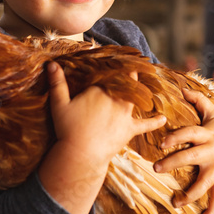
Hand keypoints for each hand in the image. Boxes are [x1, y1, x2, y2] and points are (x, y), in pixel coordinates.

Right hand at [39, 62, 165, 213]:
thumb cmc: (68, 129)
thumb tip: (51, 64)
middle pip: (126, 83)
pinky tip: (163, 119)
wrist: (81, 154)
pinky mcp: (129, 129)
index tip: (121, 59)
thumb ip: (57, 83)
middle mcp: (115, 99)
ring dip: (142, 92)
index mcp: (99, 91)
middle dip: (131, 75)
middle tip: (138, 67)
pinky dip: (154, 122)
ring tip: (148, 86)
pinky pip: (145, 125)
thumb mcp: (59, 104)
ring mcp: (124, 114)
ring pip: (137, 99)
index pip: (110, 75)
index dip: (116, 67)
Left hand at [153, 89, 213, 213]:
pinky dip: (211, 211)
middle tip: (156, 169)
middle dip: (173, 163)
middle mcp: (212, 152)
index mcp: (207, 135)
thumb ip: (198, 101)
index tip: (162, 143)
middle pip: (191, 158)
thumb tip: (182, 87)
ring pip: (204, 183)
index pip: (190, 133)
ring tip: (176, 203)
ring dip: (190, 195)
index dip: (176, 137)